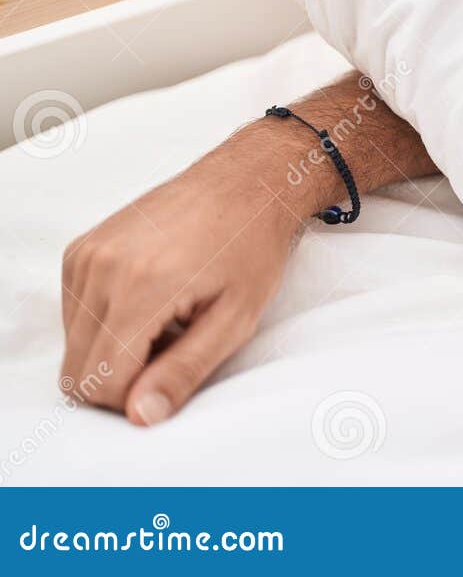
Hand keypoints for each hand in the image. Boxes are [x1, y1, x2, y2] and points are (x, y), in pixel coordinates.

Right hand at [59, 120, 335, 424]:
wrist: (247, 180)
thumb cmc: (252, 246)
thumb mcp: (236, 318)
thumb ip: (184, 371)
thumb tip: (139, 417)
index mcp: (141, 286)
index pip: (99, 383)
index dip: (133, 400)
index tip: (172, 379)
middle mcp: (100, 267)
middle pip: (77, 370)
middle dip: (122, 378)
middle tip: (176, 347)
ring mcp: (85, 254)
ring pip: (74, 346)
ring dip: (115, 348)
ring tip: (169, 318)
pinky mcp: (80, 249)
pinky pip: (74, 314)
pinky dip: (107, 321)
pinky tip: (153, 298)